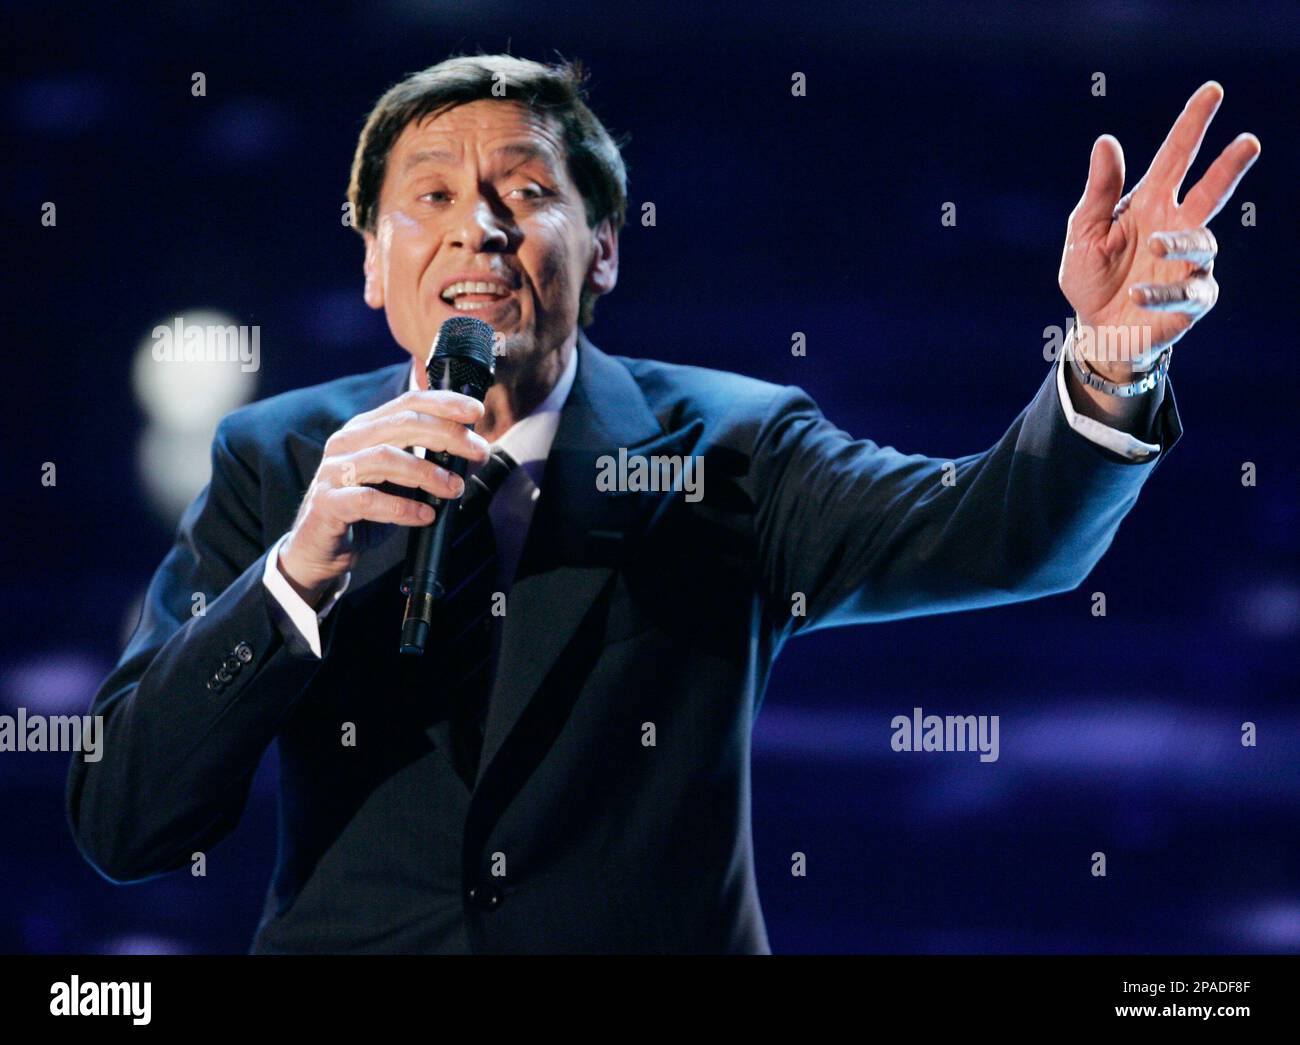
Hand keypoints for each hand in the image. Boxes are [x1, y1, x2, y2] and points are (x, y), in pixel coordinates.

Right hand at [278, 388, 490, 606]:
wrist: (320, 547)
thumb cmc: (366, 508)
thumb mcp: (398, 477)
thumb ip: (425, 457)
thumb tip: (471, 447)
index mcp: (365, 428)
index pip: (407, 403)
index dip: (444, 403)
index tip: (476, 411)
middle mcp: (347, 442)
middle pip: (402, 424)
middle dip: (447, 434)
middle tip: (479, 451)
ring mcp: (333, 471)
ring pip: (386, 458)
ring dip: (428, 472)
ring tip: (455, 489)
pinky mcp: (327, 503)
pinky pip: (368, 500)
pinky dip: (402, 508)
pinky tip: (425, 515)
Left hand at [1058, 81, 1259, 380]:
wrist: (1096, 331)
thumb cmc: (1091, 278)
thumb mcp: (1084, 233)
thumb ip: (1098, 192)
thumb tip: (1106, 141)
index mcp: (1150, 204)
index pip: (1175, 158)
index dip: (1193, 125)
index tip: (1213, 91)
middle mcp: (1176, 227)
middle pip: (1211, 191)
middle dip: (1230, 167)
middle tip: (1249, 143)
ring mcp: (1188, 262)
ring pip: (1202, 242)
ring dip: (1179, 241)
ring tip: (1154, 244)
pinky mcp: (1192, 298)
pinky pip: (1188, 289)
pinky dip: (1163, 290)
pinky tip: (1138, 292)